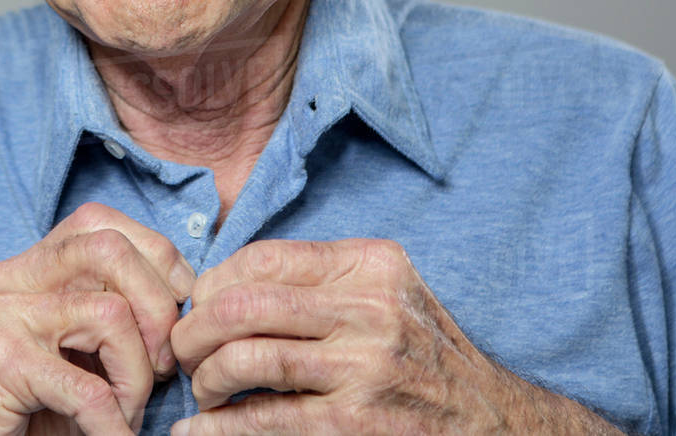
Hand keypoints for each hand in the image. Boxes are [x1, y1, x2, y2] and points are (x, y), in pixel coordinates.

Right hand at [0, 202, 195, 434]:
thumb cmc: (33, 409)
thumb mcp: (78, 348)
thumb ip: (113, 309)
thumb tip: (183, 295)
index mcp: (30, 266)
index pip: (101, 222)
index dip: (155, 255)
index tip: (179, 305)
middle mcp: (11, 278)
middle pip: (109, 249)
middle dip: (158, 307)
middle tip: (165, 365)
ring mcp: (3, 315)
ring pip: (111, 313)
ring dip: (137, 375)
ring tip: (127, 411)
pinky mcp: (2, 363)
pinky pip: (88, 388)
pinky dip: (113, 422)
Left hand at [169, 238, 622, 433]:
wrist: (492, 422)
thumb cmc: (420, 356)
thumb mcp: (385, 294)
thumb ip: (319, 280)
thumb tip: (221, 287)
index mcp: (370, 265)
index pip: (263, 257)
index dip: (214, 283)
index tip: (199, 307)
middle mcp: (369, 308)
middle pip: (243, 304)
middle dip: (194, 329)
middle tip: (183, 352)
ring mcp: (364, 368)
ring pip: (245, 357)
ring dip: (205, 377)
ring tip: (202, 391)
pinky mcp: (354, 424)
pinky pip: (264, 419)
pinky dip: (218, 427)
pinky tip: (197, 431)